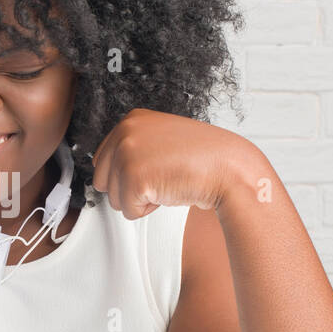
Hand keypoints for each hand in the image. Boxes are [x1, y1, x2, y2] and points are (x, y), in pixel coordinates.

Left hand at [90, 108, 260, 217]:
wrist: (230, 169)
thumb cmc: (203, 159)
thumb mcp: (162, 139)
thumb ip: (135, 146)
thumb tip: (109, 168)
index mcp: (131, 120)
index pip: (102, 160)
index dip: (127, 175)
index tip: (153, 170)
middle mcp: (125, 133)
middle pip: (102, 180)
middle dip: (128, 189)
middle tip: (160, 178)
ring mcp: (127, 154)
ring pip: (114, 198)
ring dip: (140, 200)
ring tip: (167, 182)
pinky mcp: (134, 178)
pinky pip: (129, 211)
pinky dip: (148, 210)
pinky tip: (169, 191)